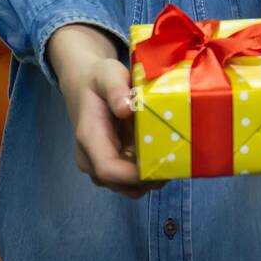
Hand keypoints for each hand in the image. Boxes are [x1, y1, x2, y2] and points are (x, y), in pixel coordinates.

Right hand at [50, 24, 168, 199]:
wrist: (84, 85)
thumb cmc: (98, 79)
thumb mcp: (107, 74)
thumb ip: (116, 88)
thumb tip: (126, 109)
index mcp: (89, 138)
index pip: (108, 170)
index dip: (135, 175)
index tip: (161, 162)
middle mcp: (90, 158)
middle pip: (122, 184)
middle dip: (151, 178)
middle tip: (177, 159)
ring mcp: (100, 165)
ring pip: (130, 187)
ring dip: (153, 178)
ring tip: (172, 156)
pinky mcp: (113, 166)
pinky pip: (133, 181)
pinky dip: (150, 173)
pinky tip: (163, 154)